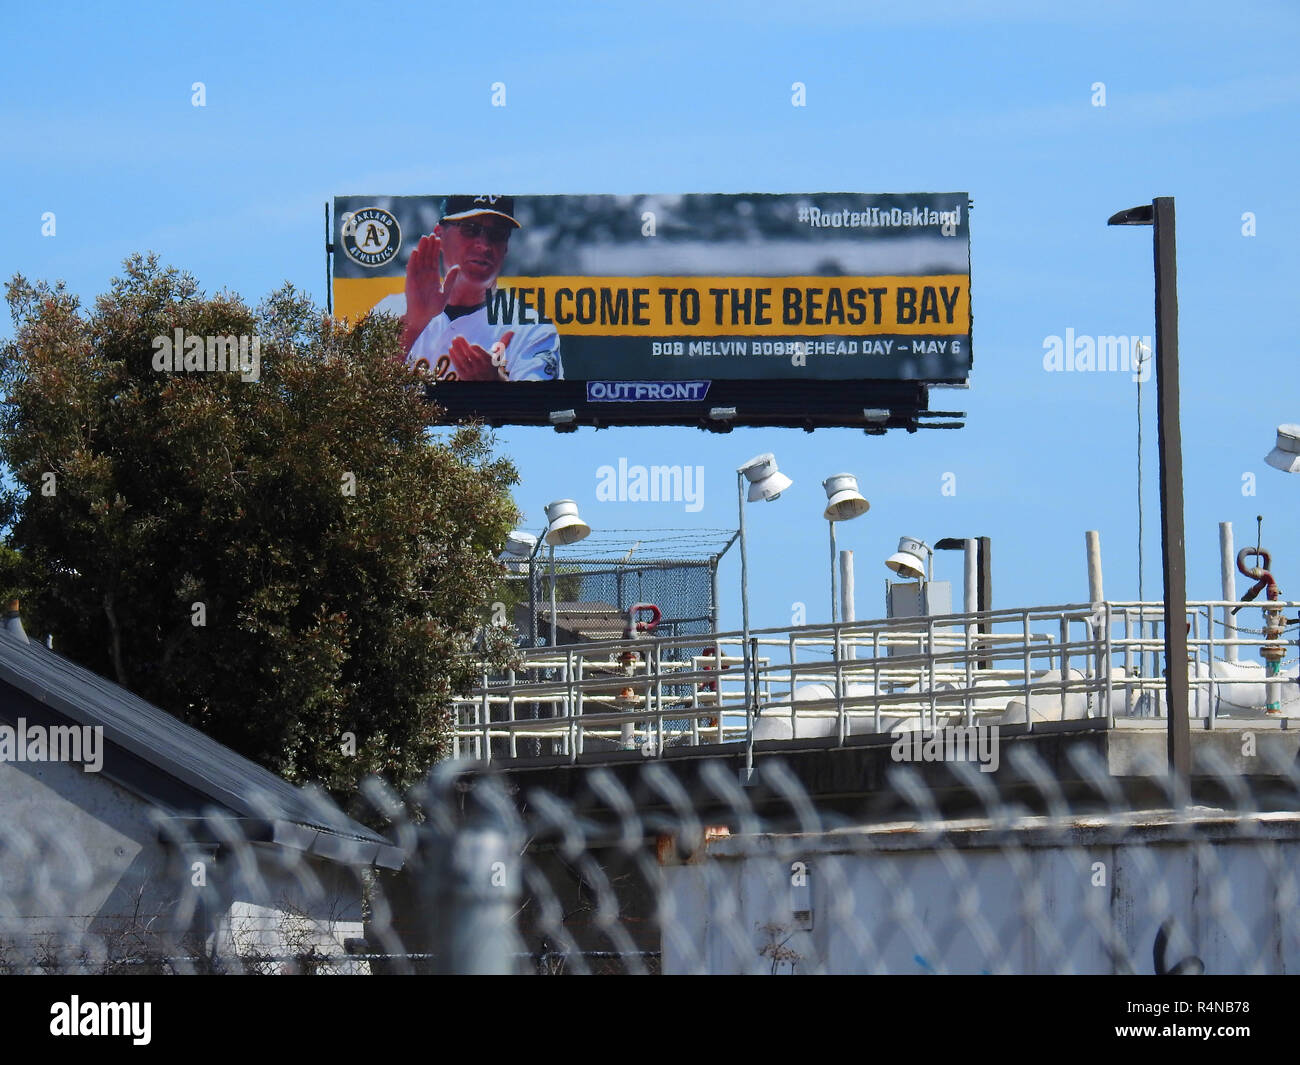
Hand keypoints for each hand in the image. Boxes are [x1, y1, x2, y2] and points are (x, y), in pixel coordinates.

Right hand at [401, 234, 460, 351]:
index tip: (438, 239)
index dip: (435, 249)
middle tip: (432, 234)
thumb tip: (457, 266)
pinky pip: (411, 268)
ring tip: (424, 238)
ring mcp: (416, 277)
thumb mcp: (446, 292)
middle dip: (429, 245)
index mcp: (432, 276)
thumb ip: (451, 280)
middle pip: (426, 256)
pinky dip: (413, 260)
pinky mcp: (410, 281)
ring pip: (419, 259)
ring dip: (421, 249)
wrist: (423, 317)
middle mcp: (424, 274)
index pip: (434, 259)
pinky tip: (415, 251)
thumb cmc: (433, 307)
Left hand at [447, 331, 514, 380]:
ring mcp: (473, 373)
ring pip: (464, 361)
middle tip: (457, 337)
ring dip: (457, 350)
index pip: (484, 356)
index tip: (472, 344)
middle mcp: (482, 369)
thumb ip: (503, 343)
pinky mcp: (465, 377)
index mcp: (491, 363)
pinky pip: (458, 366)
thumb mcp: (499, 356)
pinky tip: (451, 349)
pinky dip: (454, 358)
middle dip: (464, 346)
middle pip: (471, 357)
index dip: (478, 351)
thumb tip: (512, 331)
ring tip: (453, 341)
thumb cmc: (493, 366)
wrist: (489, 384)